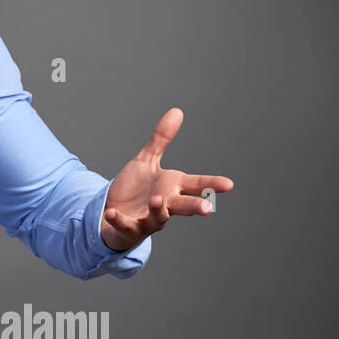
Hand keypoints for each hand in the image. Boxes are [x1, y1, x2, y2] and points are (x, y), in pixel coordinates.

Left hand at [100, 107, 232, 251]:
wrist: (114, 215)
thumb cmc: (137, 190)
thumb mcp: (147, 161)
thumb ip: (161, 140)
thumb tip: (177, 111)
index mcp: (172, 187)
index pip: (196, 185)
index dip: (211, 184)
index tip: (228, 184)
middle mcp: (164, 204)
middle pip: (182, 205)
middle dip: (194, 206)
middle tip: (207, 208)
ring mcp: (147, 218)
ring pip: (158, 217)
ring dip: (158, 210)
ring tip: (156, 200)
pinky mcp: (128, 227)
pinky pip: (124, 224)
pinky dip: (118, 219)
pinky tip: (110, 212)